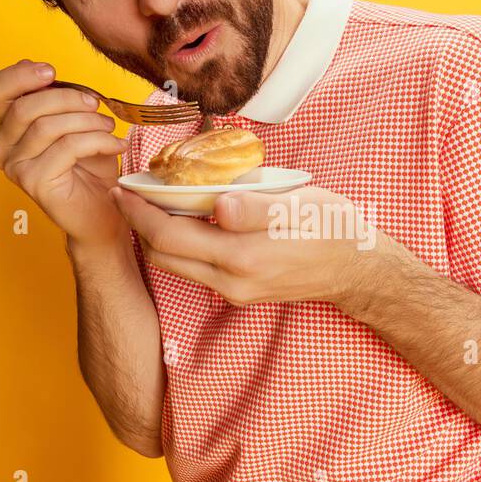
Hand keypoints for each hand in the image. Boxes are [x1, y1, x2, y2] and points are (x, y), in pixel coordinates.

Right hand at [0, 59, 129, 245]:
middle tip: (95, 104)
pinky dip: (97, 140)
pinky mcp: (34, 182)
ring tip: (109, 128)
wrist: (103, 211)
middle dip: (66, 98)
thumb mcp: (74, 123)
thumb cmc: (89, 167)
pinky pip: (67, 147)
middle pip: (24, 107)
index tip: (51, 71)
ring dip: (87, 121)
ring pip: (47, 126)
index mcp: (7, 130)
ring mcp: (16, 168)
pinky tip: (115, 144)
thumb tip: (49, 75)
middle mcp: (3, 149)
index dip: (20, 76)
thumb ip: (58, 100)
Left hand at [108, 182, 386, 308]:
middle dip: (139, 224)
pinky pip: (195, 270)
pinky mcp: (240, 294)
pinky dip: (178, 247)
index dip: (140, 212)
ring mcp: (234, 292)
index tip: (123, 187)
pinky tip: (179, 222)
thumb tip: (219, 204)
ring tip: (146, 205)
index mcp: (243, 256)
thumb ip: (256, 208)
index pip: (171, 236)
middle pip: (164, 256)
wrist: (357, 269)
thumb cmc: (331, 228)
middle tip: (125, 193)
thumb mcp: (300, 207)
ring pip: (176, 266)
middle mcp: (232, 281)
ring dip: (155, 237)